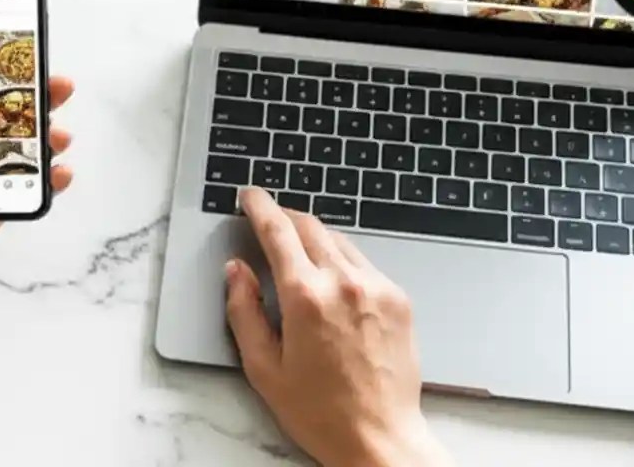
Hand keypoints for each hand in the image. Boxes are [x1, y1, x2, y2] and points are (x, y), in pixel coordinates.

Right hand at [225, 189, 451, 466]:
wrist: (380, 437)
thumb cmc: (319, 411)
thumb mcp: (263, 367)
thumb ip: (243, 310)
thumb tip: (236, 271)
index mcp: (305, 296)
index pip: (277, 231)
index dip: (259, 207)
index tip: (250, 196)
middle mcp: (343, 282)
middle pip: (309, 226)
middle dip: (285, 217)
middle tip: (269, 220)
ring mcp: (376, 287)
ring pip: (339, 240)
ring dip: (315, 237)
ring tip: (299, 253)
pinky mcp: (398, 298)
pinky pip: (364, 263)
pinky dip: (343, 260)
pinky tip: (333, 282)